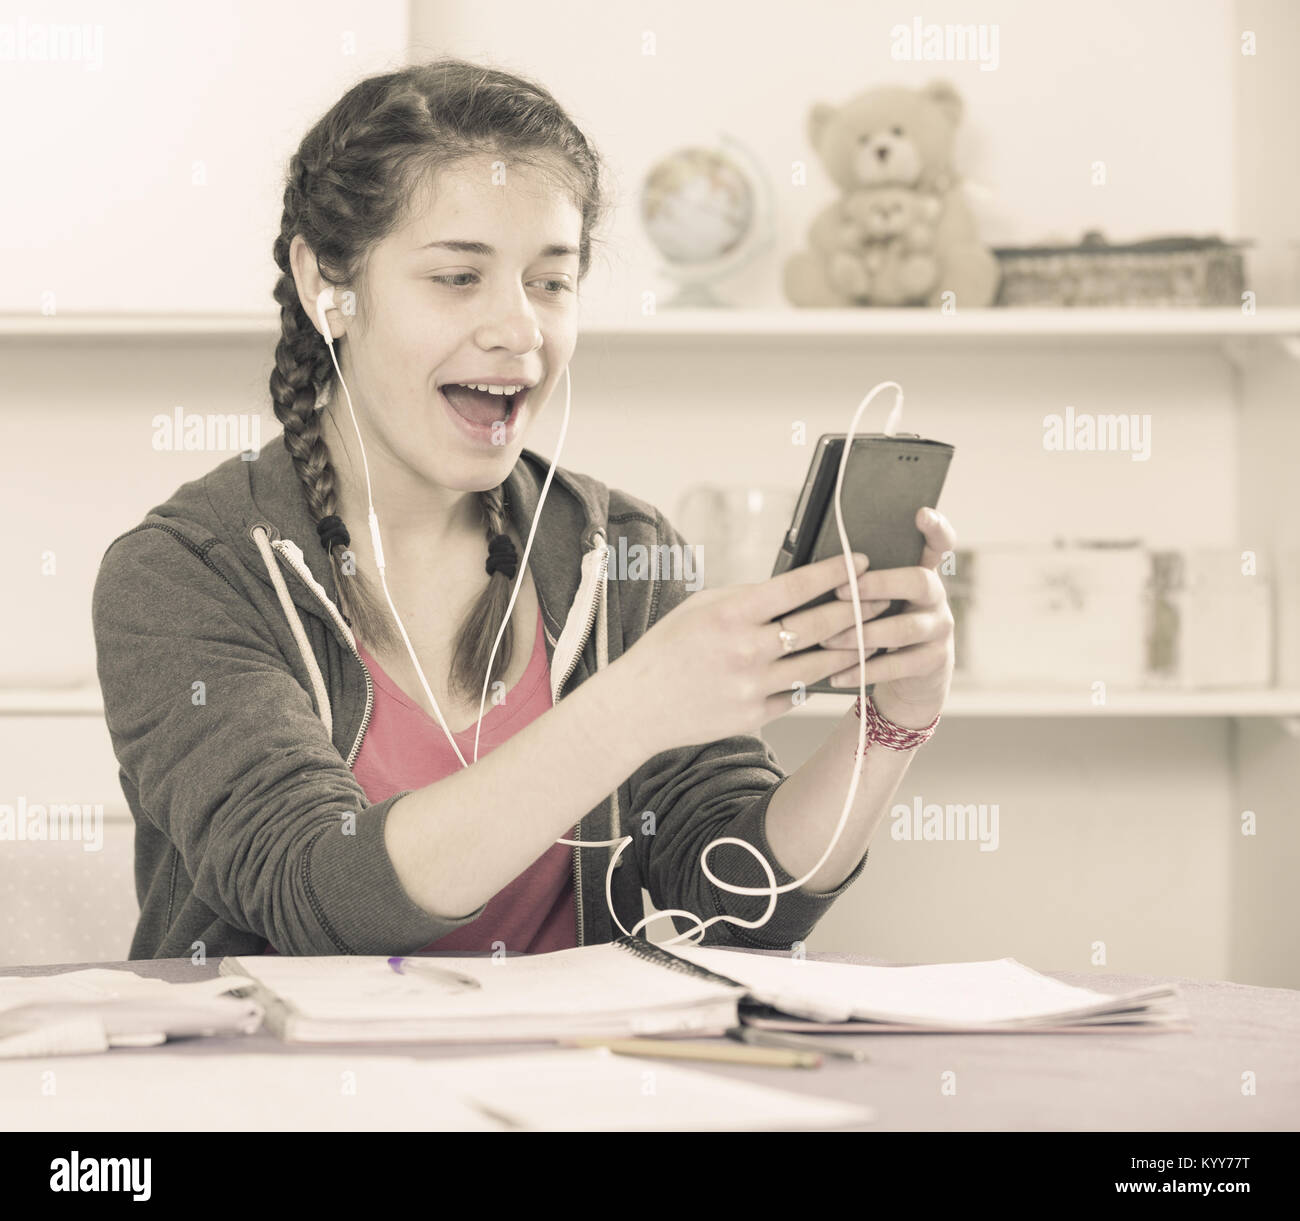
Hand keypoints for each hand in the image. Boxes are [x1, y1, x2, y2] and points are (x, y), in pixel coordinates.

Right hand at [614, 551, 888, 754]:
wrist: (637, 706)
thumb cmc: (667, 648)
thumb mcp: (701, 607)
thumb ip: (747, 597)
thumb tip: (795, 588)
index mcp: (730, 614)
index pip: (796, 587)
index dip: (834, 573)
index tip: (860, 561)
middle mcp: (746, 650)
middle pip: (819, 626)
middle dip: (859, 608)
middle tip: (885, 596)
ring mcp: (753, 686)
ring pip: (820, 665)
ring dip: (852, 648)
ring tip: (875, 633)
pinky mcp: (756, 715)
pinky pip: (799, 693)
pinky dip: (821, 679)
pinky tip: (840, 667)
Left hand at [822, 506, 955, 727]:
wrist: (910, 679)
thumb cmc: (877, 626)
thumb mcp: (873, 600)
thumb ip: (858, 581)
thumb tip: (811, 567)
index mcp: (920, 572)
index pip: (938, 543)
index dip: (935, 527)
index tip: (921, 513)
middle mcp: (935, 597)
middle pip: (920, 581)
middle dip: (879, 584)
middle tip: (843, 590)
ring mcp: (939, 629)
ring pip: (904, 628)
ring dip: (862, 633)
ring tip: (829, 640)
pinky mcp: (934, 661)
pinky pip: (898, 665)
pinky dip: (863, 670)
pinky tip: (838, 674)